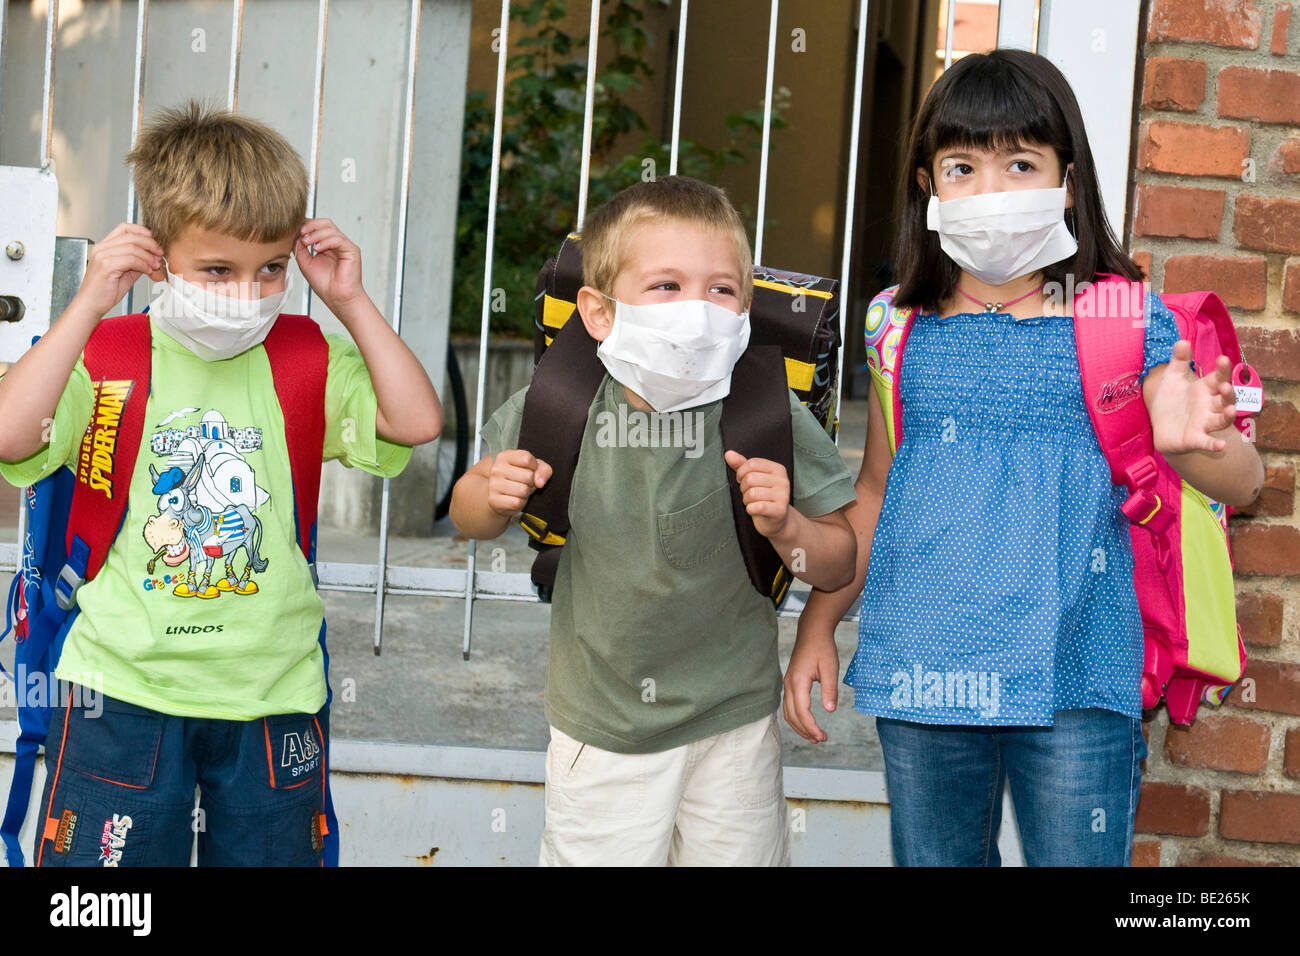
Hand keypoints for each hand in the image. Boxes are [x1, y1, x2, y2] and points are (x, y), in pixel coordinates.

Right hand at [73, 223, 163, 318]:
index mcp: (104, 247)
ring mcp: (102, 256)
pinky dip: (144, 265)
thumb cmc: (105, 291)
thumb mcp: (125, 273)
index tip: (154, 240)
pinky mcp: (106, 266)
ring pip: (132, 248)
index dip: (141, 231)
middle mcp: (102, 248)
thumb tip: (154, 258)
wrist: (90, 305)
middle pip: (131, 236)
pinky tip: (148, 271)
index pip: (124, 228)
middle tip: (160, 254)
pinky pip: (131, 260)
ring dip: (148, 257)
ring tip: (155, 266)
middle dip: (150, 244)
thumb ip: (137, 262)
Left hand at [294, 218, 365, 313]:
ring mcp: (345, 246)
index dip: (305, 225)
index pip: (317, 227)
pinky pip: (338, 239)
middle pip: (325, 223)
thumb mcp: (305, 263)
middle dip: (310, 225)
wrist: (337, 298)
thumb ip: (300, 248)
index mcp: (326, 245)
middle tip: (300, 233)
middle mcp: (336, 243)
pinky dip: (326, 241)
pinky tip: (317, 249)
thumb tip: (294, 235)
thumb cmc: (325, 285)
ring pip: (330, 229)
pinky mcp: (352, 250)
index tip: (293, 230)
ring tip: (306, 243)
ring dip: (316, 233)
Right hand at [487, 449, 552, 516]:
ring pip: (523, 490)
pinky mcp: (494, 500)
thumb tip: (539, 482)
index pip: (527, 459)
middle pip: (528, 476)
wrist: (500, 496)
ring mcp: (493, 484)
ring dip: (526, 493)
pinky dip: (520, 503)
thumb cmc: (518, 479)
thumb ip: (542, 469)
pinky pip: (517, 502)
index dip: (534, 467)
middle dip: (531, 482)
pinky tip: (514, 499)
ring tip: (518, 491)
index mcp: (504, 456)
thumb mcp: (532, 468)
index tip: (528, 470)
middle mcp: (496, 469)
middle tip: (522, 483)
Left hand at [724, 450, 790, 537]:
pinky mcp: (779, 511)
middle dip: (743, 488)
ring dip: (746, 500)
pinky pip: (756, 507)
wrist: (776, 521)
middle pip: (750, 478)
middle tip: (748, 494)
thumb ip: (741, 465)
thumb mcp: (753, 479)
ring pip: (752, 493)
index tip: (742, 480)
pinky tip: (754, 510)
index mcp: (778, 469)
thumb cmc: (763, 497)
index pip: (752, 464)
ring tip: (752, 502)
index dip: (741, 473)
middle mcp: (783, 481)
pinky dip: (750, 509)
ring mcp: (783, 496)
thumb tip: (728, 454)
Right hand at [783, 627, 838, 742]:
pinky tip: (807, 722)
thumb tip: (830, 710)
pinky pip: (789, 705)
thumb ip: (829, 690)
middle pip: (792, 715)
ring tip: (814, 736)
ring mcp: (788, 684)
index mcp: (798, 681)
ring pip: (788, 712)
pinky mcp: (791, 683)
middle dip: (805, 730)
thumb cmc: (822, 647)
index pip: (802, 711)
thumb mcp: (830, 668)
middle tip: (821, 739)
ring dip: (799, 726)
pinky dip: (797, 717)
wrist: (813, 632)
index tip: (822, 736)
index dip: (811, 727)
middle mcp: (789, 684)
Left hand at [1149, 341, 1235, 454]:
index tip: (1222, 359)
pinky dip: (1214, 445)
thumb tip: (1183, 340)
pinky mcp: (1194, 439)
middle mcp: (1208, 406)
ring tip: (1231, 410)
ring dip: (1227, 415)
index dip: (1222, 370)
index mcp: (1204, 389)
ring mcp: (1203, 423)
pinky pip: (1207, 442)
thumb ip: (1179, 361)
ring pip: (1221, 420)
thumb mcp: (1172, 379)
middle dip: (1228, 393)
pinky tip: (1221, 446)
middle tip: (1225, 385)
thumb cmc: (1171, 401)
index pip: (1218, 378)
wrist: (1160, 428)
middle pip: (1224, 399)